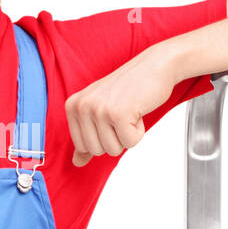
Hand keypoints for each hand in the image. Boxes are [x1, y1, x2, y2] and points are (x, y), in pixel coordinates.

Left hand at [65, 46, 175, 166]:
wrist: (154, 66)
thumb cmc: (129, 88)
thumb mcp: (101, 110)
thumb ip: (87, 137)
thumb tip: (77, 162)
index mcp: (73, 106)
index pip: (82, 146)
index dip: (102, 137)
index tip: (111, 116)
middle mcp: (82, 106)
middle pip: (96, 151)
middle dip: (115, 138)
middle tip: (122, 114)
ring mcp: (99, 110)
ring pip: (112, 149)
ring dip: (127, 135)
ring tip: (129, 112)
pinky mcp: (118, 114)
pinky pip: (129, 143)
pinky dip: (139, 132)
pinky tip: (137, 111)